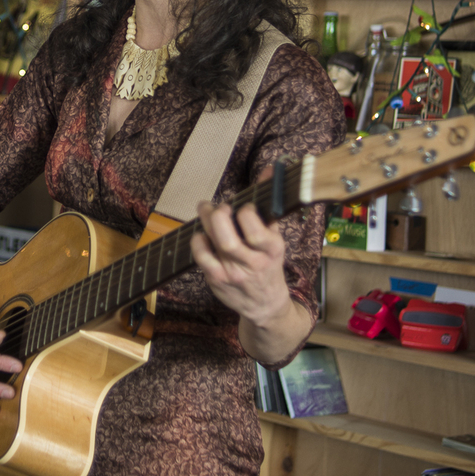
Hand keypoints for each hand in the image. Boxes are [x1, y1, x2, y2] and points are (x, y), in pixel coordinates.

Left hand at [190, 200, 293, 327]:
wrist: (264, 304)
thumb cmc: (269, 265)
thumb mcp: (275, 238)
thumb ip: (269, 205)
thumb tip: (268, 171)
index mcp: (271, 250)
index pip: (254, 228)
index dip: (245, 211)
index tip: (244, 207)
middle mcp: (252, 263)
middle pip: (227, 237)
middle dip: (219, 214)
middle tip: (221, 207)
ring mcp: (232, 273)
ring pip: (213, 243)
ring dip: (205, 221)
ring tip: (205, 209)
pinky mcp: (216, 279)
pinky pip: (201, 256)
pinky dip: (198, 241)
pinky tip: (202, 234)